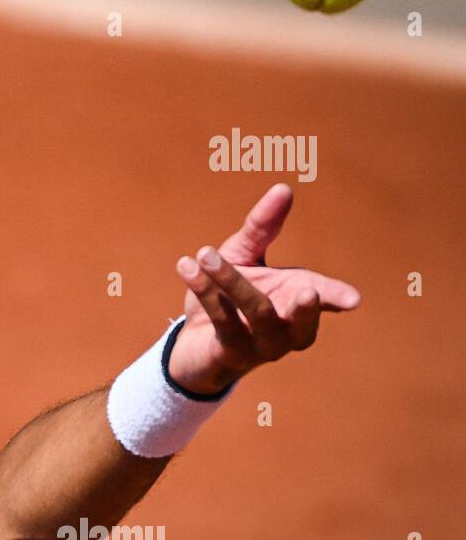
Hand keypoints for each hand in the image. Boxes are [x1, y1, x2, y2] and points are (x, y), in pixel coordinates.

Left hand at [166, 184, 360, 394]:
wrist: (195, 339)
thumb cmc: (229, 295)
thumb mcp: (244, 256)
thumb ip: (262, 227)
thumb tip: (284, 188)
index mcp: (298, 300)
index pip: (324, 298)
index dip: (336, 297)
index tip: (353, 299)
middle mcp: (288, 329)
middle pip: (299, 319)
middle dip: (305, 308)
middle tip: (308, 291)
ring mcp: (262, 345)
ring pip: (255, 312)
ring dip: (231, 281)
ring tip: (206, 251)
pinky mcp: (230, 352)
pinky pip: (221, 319)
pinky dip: (203, 290)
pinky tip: (186, 266)